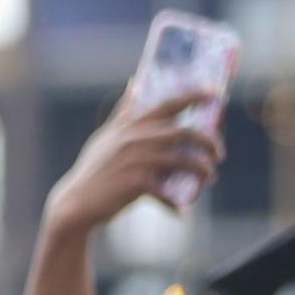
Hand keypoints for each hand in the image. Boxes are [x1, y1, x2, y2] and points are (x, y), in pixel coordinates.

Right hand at [45, 88, 221, 234]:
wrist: (76, 203)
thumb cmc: (94, 170)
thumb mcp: (106, 136)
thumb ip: (122, 111)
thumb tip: (134, 82)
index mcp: (130, 125)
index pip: (168, 103)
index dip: (194, 94)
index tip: (215, 92)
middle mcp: (135, 138)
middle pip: (184, 132)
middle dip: (209, 141)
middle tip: (218, 152)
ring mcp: (136, 160)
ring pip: (184, 160)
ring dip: (203, 169)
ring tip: (209, 177)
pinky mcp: (136, 183)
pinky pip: (168, 191)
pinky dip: (176, 203)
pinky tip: (181, 211)